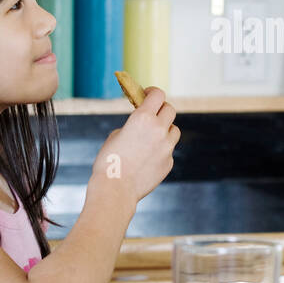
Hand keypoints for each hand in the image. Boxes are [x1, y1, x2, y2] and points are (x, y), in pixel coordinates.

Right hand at [89, 87, 179, 205]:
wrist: (115, 189)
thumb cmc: (109, 162)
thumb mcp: (116, 135)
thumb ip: (133, 126)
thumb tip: (142, 126)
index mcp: (143, 118)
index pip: (157, 95)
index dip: (152, 92)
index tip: (147, 95)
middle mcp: (158, 130)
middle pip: (170, 110)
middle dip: (161, 109)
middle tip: (152, 114)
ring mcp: (166, 147)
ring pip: (174, 130)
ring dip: (165, 129)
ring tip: (152, 136)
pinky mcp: (169, 162)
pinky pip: (168, 150)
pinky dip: (161, 150)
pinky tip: (148, 158)